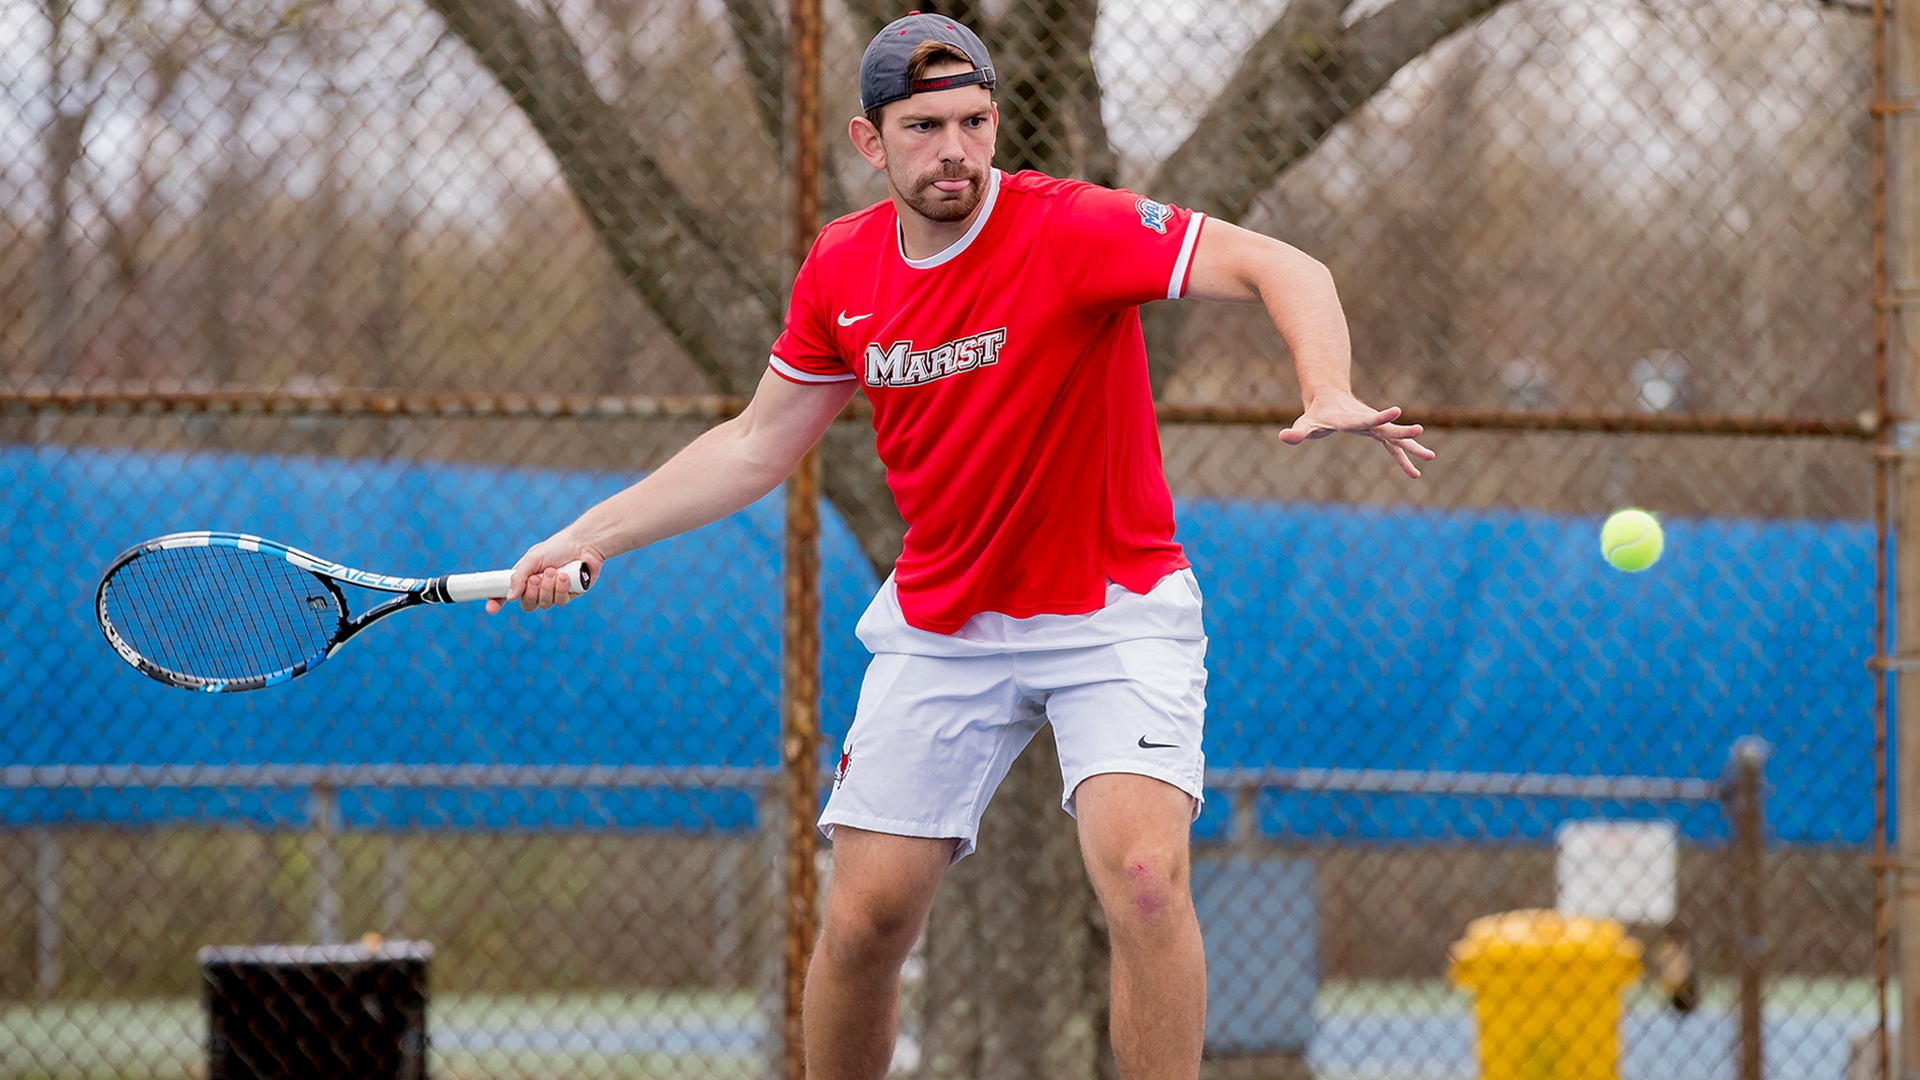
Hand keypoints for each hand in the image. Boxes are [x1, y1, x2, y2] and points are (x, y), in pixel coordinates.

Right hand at [486, 533, 607, 613]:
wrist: (585, 544)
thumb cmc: (558, 547)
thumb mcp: (534, 558)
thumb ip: (519, 577)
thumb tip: (510, 597)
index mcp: (525, 576)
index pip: (507, 592)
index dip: (497, 602)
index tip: (490, 609)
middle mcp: (539, 586)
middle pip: (527, 604)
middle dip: (532, 592)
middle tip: (537, 578)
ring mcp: (554, 592)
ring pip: (544, 604)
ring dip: (548, 588)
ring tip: (555, 571)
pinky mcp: (569, 595)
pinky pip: (560, 601)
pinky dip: (561, 589)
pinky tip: (566, 577)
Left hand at [1279, 391, 1434, 478]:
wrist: (1329, 398)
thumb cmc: (1316, 413)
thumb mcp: (1304, 424)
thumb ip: (1296, 432)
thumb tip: (1284, 437)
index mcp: (1351, 419)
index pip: (1366, 419)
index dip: (1380, 417)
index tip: (1396, 411)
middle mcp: (1367, 422)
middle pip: (1387, 428)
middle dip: (1403, 431)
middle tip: (1420, 432)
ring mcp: (1375, 428)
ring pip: (1396, 438)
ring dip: (1411, 448)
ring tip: (1431, 457)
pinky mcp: (1377, 433)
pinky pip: (1393, 448)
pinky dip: (1403, 459)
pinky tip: (1415, 473)